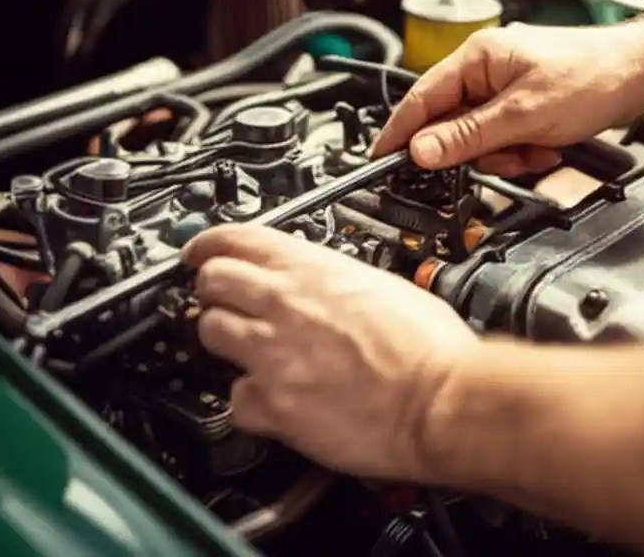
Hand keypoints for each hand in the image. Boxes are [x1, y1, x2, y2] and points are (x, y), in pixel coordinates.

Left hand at [181, 224, 478, 480]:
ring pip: (210, 332)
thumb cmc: (431, 349)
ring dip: (224, 338)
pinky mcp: (272, 404)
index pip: (236, 238)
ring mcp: (271, 355)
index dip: (209, 243)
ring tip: (246, 348)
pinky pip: (235, 398)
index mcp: (313, 268)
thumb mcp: (386, 285)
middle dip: (213, 289)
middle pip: (211, 282)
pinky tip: (271, 399)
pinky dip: (249, 401)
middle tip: (221, 298)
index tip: (200, 250)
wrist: (443, 401)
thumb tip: (330, 286)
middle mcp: (284, 305)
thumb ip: (341, 282)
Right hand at [372, 23, 643, 175]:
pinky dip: (524, 150)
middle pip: (452, 124)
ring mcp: (506, 87)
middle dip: (477, 150)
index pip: (421, 98)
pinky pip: (506, 138)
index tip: (382, 159)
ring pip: (481, 137)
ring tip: (536, 150)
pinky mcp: (526, 104)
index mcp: (476, 58)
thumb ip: (467, 136)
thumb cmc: (593, 77)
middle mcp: (486, 69)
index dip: (400, 132)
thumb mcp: (522, 116)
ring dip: (506, 154)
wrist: (642, 75)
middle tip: (502, 158)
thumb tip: (421, 151)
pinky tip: (548, 147)